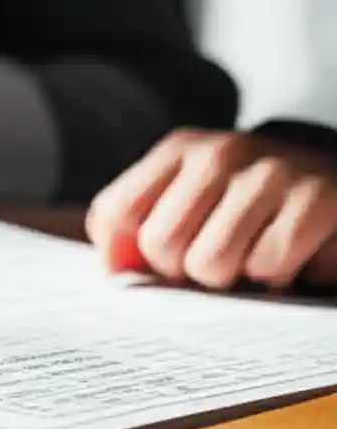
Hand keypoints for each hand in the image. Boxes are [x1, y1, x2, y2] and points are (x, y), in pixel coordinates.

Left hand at [86, 128, 336, 290]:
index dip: (129, 253)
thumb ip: (134, 230)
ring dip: (232, 277)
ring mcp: (270, 171)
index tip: (158, 258)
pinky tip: (288, 254)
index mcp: (179, 150)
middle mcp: (220, 152)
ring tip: (252, 255)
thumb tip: (114, 267)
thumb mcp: (188, 204)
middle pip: (159, 245)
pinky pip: (265, 268)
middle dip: (183, 270)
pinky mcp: (316, 199)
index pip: (115, 215)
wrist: (336, 182)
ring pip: (208, 264)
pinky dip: (275, 276)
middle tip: (217, 257)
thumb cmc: (248, 208)